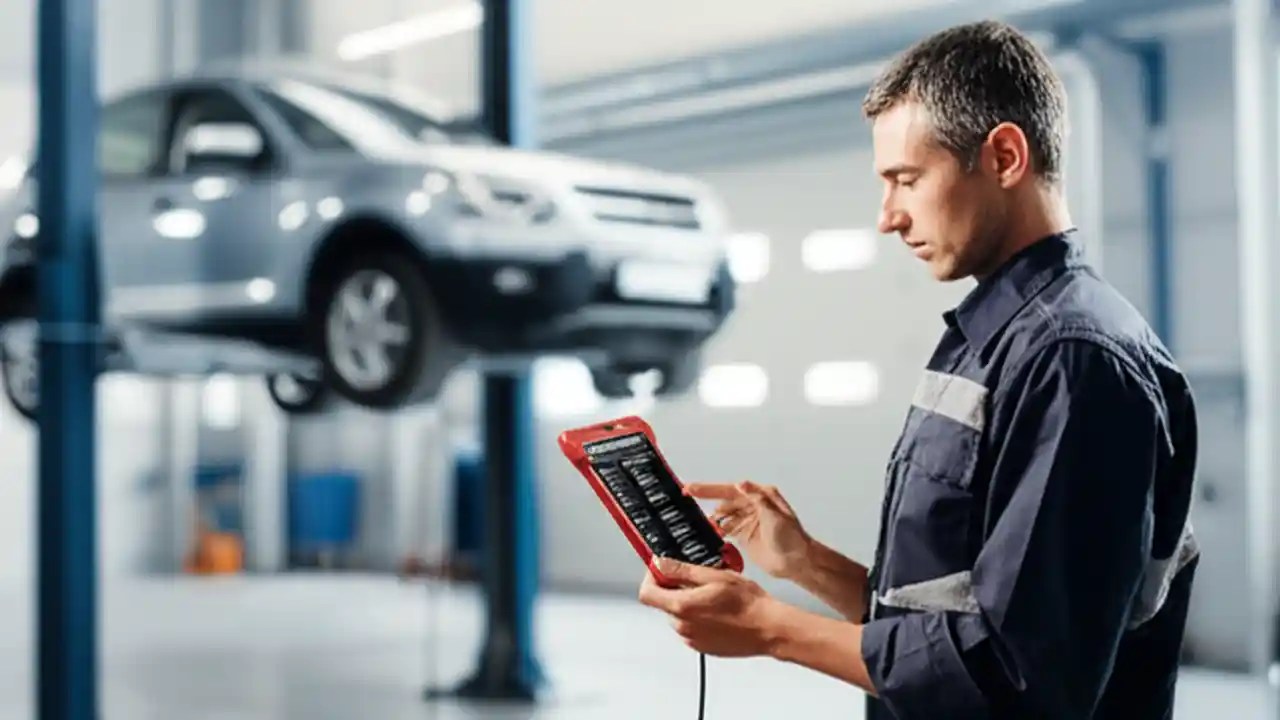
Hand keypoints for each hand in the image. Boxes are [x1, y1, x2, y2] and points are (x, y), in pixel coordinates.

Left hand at [638, 557, 782, 657]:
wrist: (768, 628)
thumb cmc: (747, 603)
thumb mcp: (715, 575)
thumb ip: (683, 570)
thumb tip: (661, 564)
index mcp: (682, 607)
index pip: (647, 593)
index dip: (651, 577)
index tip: (661, 568)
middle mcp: (683, 626)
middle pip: (663, 603)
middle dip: (674, 588)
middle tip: (696, 577)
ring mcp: (692, 639)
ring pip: (678, 615)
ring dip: (688, 603)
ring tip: (712, 594)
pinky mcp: (702, 647)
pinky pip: (691, 628)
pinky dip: (698, 617)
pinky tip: (718, 610)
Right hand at [684, 480, 811, 579]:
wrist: (796, 562)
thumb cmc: (792, 537)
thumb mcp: (775, 515)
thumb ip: (756, 499)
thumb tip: (741, 484)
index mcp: (761, 496)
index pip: (731, 489)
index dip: (710, 488)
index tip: (692, 488)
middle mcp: (752, 505)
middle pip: (724, 500)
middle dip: (706, 498)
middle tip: (686, 495)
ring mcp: (747, 520)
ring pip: (723, 515)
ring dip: (712, 517)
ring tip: (698, 520)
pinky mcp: (744, 534)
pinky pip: (726, 528)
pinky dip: (717, 529)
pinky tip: (708, 531)